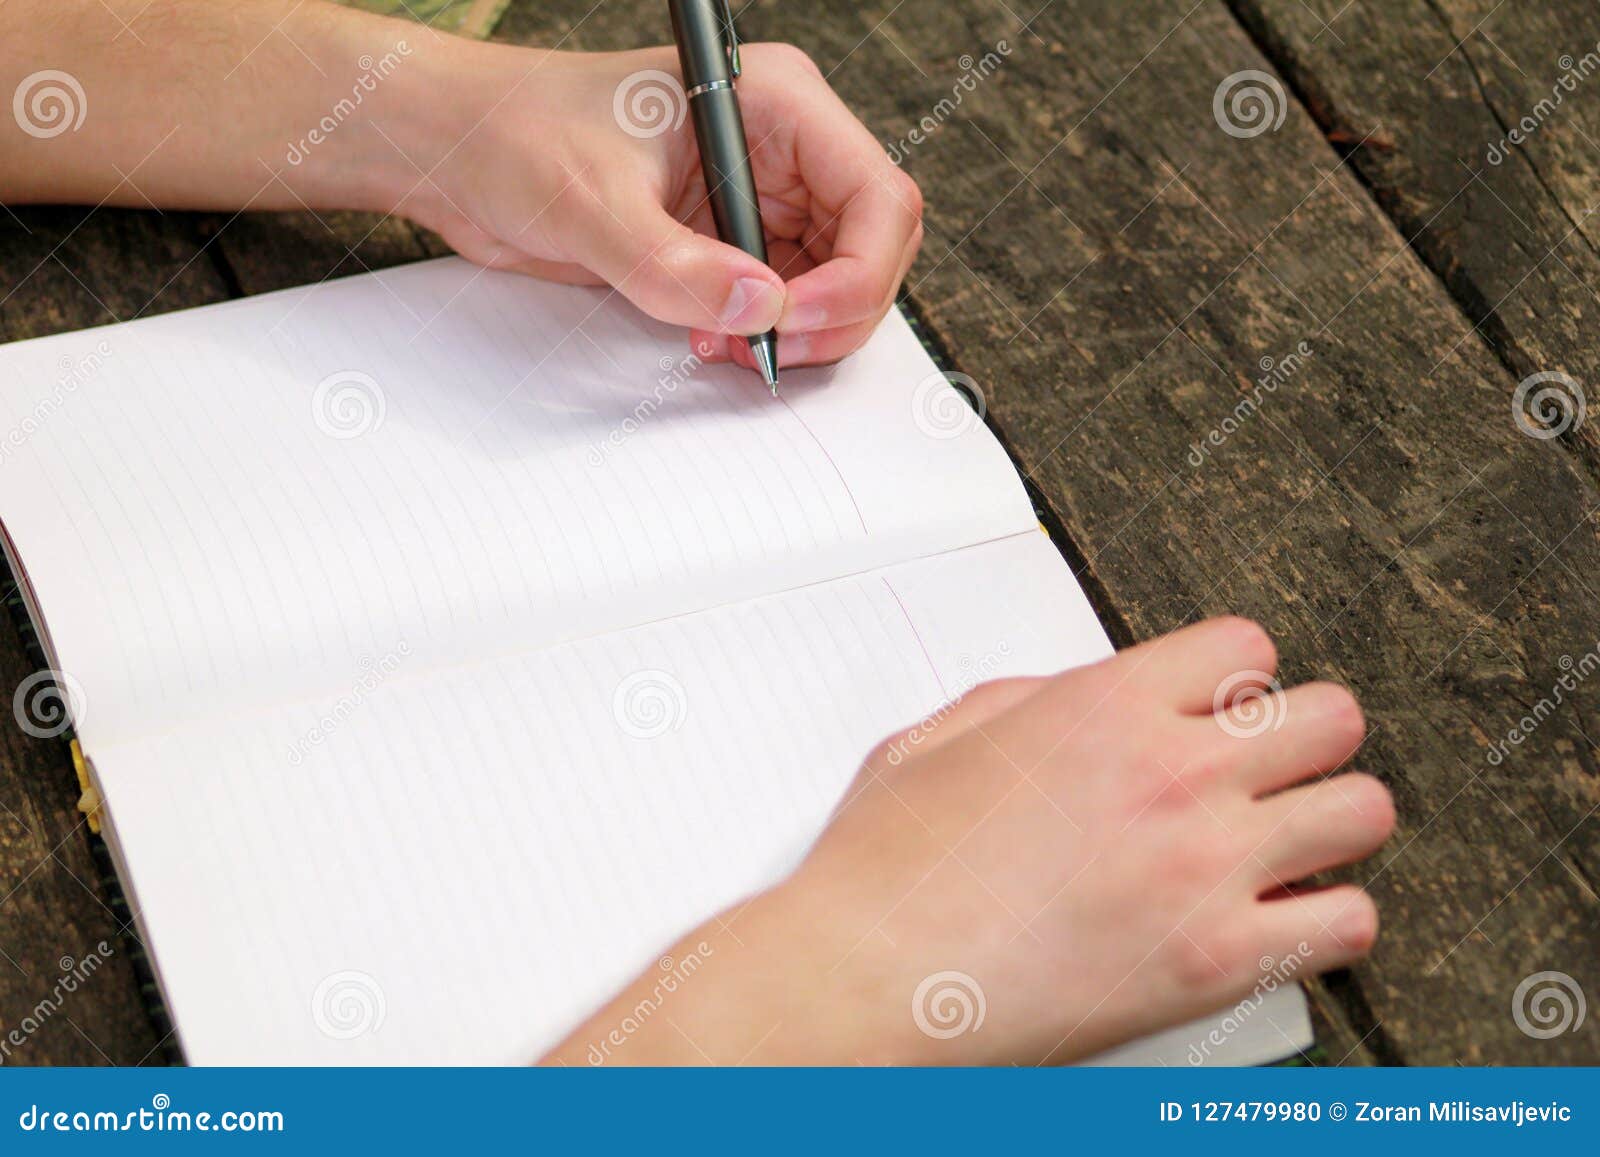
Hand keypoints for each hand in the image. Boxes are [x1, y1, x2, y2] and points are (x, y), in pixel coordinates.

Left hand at [407, 42, 924, 370]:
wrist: (459, 153)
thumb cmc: (516, 135)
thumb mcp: (592, 204)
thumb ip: (675, 266)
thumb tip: (761, 310)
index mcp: (775, 104)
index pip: (877, 196)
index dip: (859, 273)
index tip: (795, 322)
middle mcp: (782, 148)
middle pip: (871, 248)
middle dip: (833, 312)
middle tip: (767, 350)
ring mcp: (759, 198)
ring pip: (835, 283)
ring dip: (797, 332)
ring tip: (728, 346)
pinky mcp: (728, 240)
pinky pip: (782, 300)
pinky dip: (764, 335)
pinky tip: (713, 340)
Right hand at [544, 618, 1394, 1064]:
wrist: (864, 979)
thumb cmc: (883, 874)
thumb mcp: (936, 741)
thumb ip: (1028, 700)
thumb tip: (1080, 698)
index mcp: (1103, 707)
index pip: (1247, 646)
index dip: (1239, 679)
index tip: (1226, 710)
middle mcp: (1172, 774)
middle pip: (1332, 717)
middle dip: (1306, 741)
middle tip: (1273, 773)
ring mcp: (1205, 868)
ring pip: (1364, 812)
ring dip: (1331, 825)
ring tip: (1290, 847)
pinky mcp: (1218, 961)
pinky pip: (1349, 924)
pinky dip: (1327, 924)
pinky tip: (1281, 923)